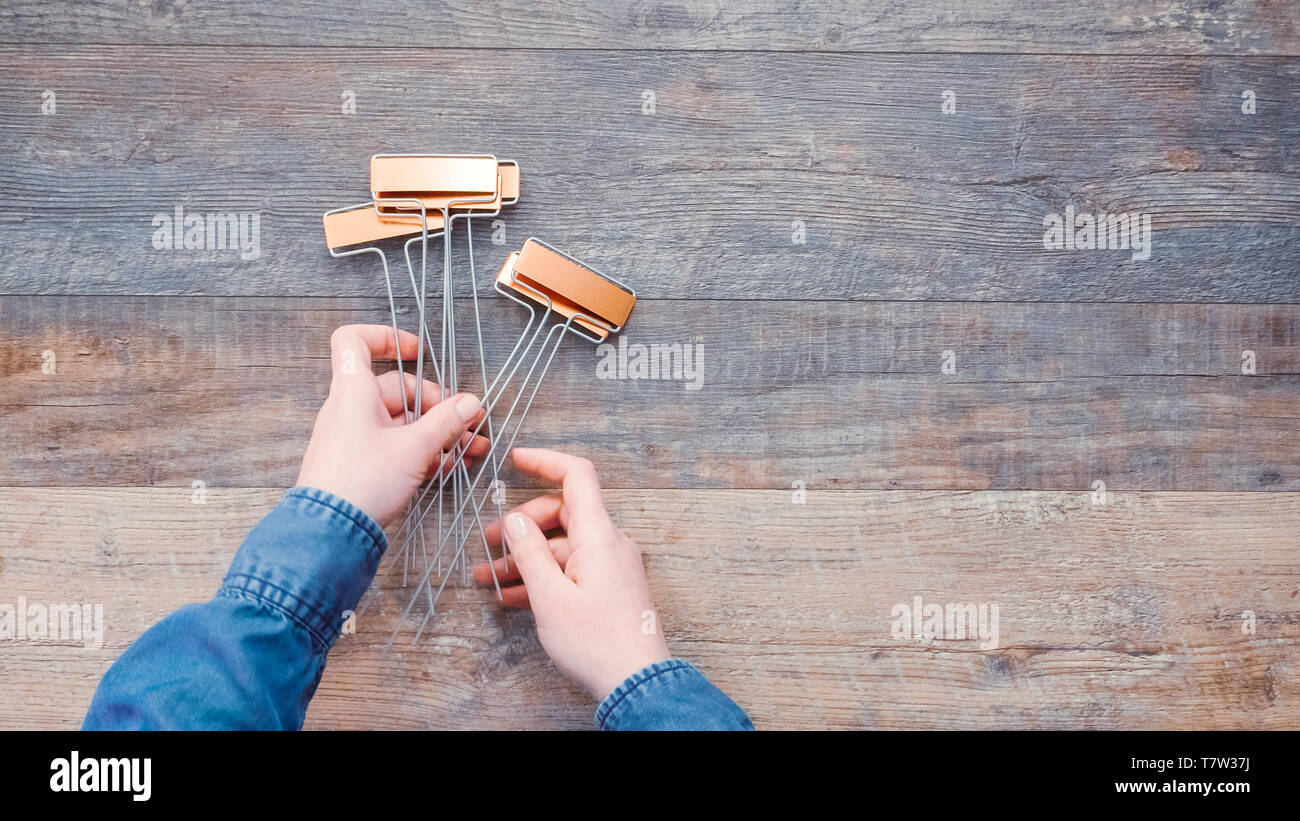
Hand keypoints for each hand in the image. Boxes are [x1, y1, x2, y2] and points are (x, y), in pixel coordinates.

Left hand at [297, 324, 488, 527]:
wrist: (330, 533)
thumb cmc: (360, 483)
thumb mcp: (414, 448)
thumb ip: (445, 422)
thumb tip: (469, 403)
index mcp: (353, 392)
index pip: (354, 342)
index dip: (386, 337)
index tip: (417, 350)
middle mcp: (351, 410)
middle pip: (395, 388)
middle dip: (436, 403)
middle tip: (465, 422)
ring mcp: (356, 438)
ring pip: (401, 422)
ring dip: (437, 431)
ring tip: (470, 448)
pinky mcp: (362, 465)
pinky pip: (396, 447)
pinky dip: (423, 451)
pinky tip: (450, 465)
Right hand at [473, 448, 670, 700]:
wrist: (636, 683)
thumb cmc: (598, 643)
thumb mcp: (550, 598)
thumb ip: (529, 554)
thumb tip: (514, 520)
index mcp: (599, 536)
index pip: (576, 476)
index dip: (545, 461)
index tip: (515, 459)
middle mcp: (609, 543)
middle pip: (562, 513)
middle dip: (522, 524)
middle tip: (489, 542)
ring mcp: (611, 566)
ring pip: (562, 546)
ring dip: (526, 557)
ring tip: (488, 577)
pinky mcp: (610, 587)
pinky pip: (572, 569)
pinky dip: (544, 576)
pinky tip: (514, 595)